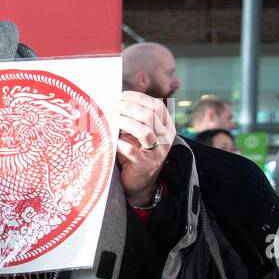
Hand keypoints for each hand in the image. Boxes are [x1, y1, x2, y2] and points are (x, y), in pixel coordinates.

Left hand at [115, 91, 175, 206]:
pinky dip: (123, 146)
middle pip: (151, 116)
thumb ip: (132, 119)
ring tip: (113, 120)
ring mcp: (157, 152)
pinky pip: (135, 153)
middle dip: (130, 108)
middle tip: (113, 106)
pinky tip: (115, 142)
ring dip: (127, 123)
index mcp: (165, 127)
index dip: (140, 98)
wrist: (140, 183)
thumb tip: (114, 102)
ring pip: (145, 132)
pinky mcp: (146, 165)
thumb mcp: (137, 134)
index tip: (123, 95)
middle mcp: (165, 138)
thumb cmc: (135, 154)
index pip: (157, 106)